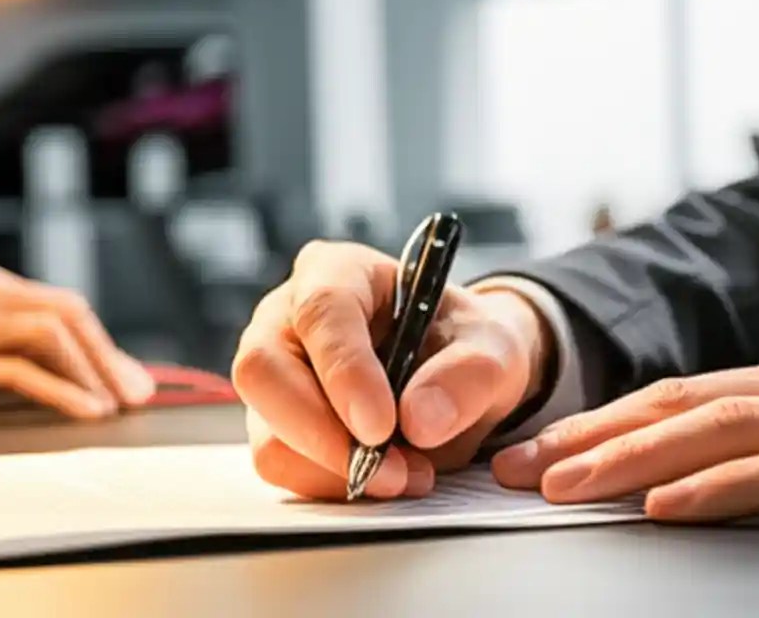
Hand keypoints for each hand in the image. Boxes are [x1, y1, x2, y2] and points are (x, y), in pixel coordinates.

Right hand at [233, 241, 553, 499]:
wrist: (457, 378)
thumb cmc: (462, 345)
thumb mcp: (493, 347)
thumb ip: (469, 374)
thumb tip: (421, 419)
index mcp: (337, 272)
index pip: (322, 310)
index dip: (345, 369)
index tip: (381, 426)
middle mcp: (287, 319)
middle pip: (265, 372)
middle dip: (324, 434)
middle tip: (392, 471)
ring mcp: (274, 376)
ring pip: (267, 433)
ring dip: (335, 470)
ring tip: (407, 475)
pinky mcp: (275, 427)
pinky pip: (281, 467)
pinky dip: (332, 486)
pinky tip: (386, 479)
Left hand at [491, 350, 758, 520]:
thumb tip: (705, 470)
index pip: (676, 396)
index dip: (599, 423)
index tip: (534, 452)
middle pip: (677, 405)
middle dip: (589, 437)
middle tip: (515, 469)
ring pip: (721, 427)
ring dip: (635, 456)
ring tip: (567, 486)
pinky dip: (726, 486)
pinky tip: (672, 507)